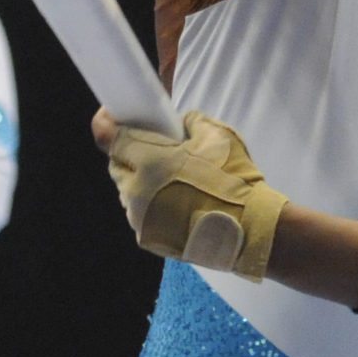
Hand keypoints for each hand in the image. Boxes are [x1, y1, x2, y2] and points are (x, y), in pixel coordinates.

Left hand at [92, 107, 288, 282]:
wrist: (249, 229)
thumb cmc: (234, 178)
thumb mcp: (217, 135)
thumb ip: (190, 123)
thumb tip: (181, 123)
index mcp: (148, 161)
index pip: (107, 138)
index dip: (108, 124)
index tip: (112, 117)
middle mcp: (136, 191)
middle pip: (117, 165)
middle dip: (129, 155)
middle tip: (153, 149)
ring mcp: (140, 219)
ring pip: (128, 192)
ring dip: (140, 182)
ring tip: (171, 180)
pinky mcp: (148, 239)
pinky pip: (141, 215)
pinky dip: (152, 206)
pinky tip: (178, 203)